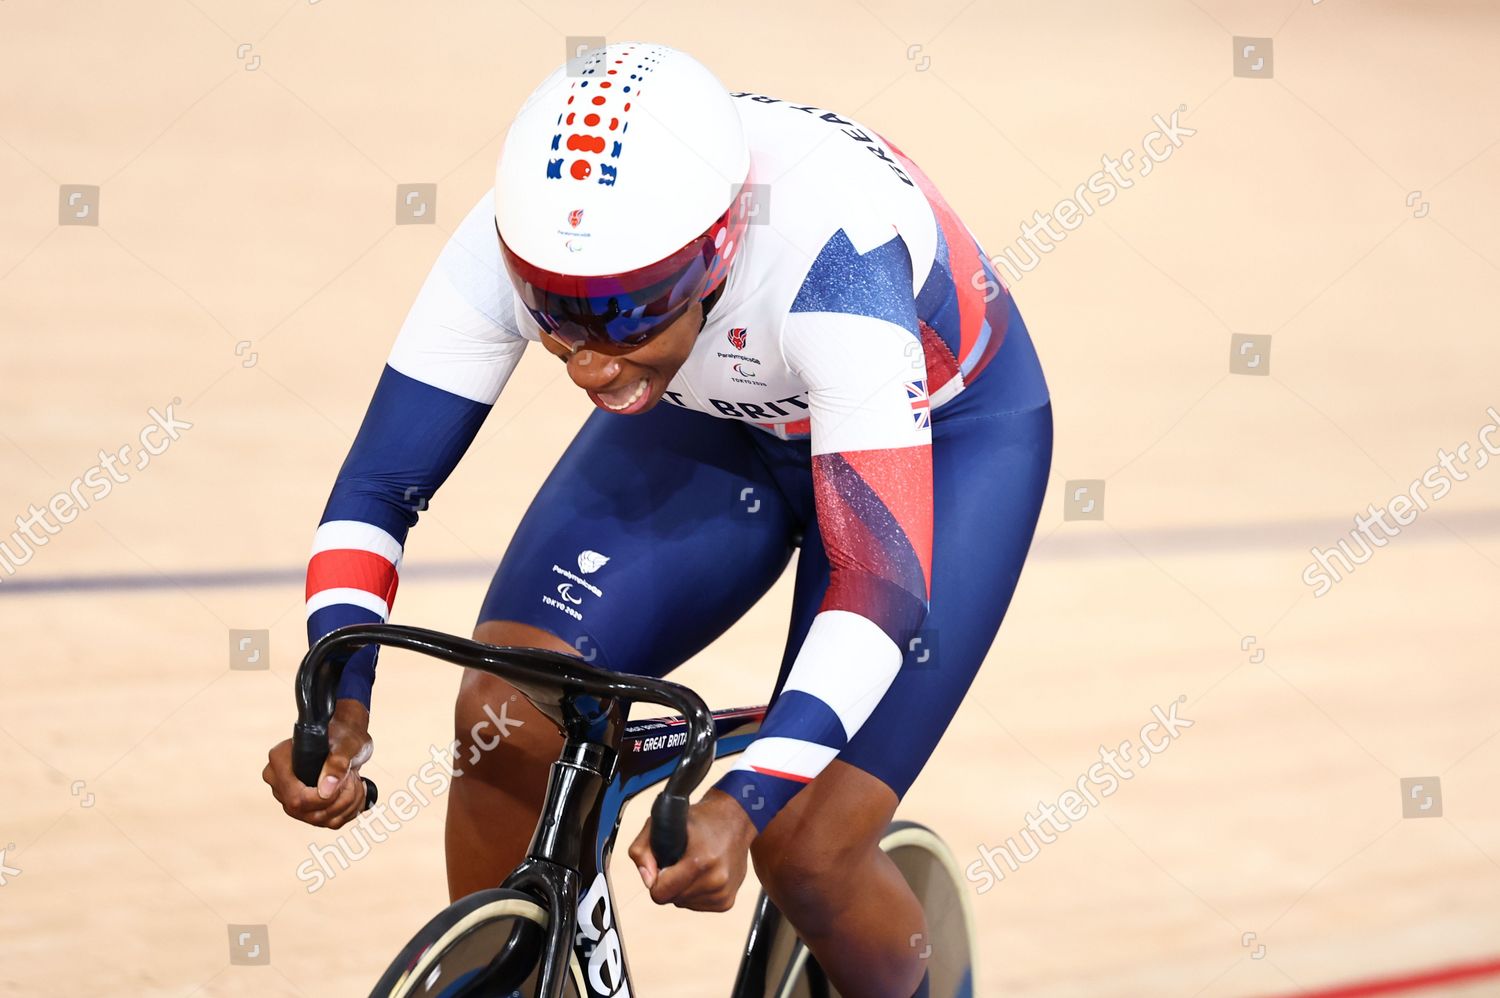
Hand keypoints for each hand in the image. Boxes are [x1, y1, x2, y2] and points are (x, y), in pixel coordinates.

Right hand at [263, 698, 372, 828]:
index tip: (342, 783)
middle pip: (305, 812)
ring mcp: (291, 798)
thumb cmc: (344, 735)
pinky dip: (350, 810)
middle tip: (353, 778)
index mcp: (279, 762)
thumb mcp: (346, 744)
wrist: (348, 739)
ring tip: (355, 781)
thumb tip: (326, 791)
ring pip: (320, 819)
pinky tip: (355, 791)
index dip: (321, 799)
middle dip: (338, 800)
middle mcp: (280, 783)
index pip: (295, 798)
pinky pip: (330, 822)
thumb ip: (337, 763)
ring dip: (348, 803)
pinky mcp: (307, 808)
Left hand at [627, 789, 755, 911]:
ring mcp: (723, 893)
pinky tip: (704, 873)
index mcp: (700, 861)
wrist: (735, 820)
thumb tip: (648, 880)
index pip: (660, 893)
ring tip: (694, 864)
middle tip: (680, 860)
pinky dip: (695, 892)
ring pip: (684, 904)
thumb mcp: (663, 822)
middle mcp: (716, 880)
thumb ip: (642, 850)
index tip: (664, 864)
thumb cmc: (699, 820)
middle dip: (670, 883)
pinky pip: (697, 906)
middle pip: (671, 899)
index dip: (656, 879)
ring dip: (683, 888)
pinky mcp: (727, 901)